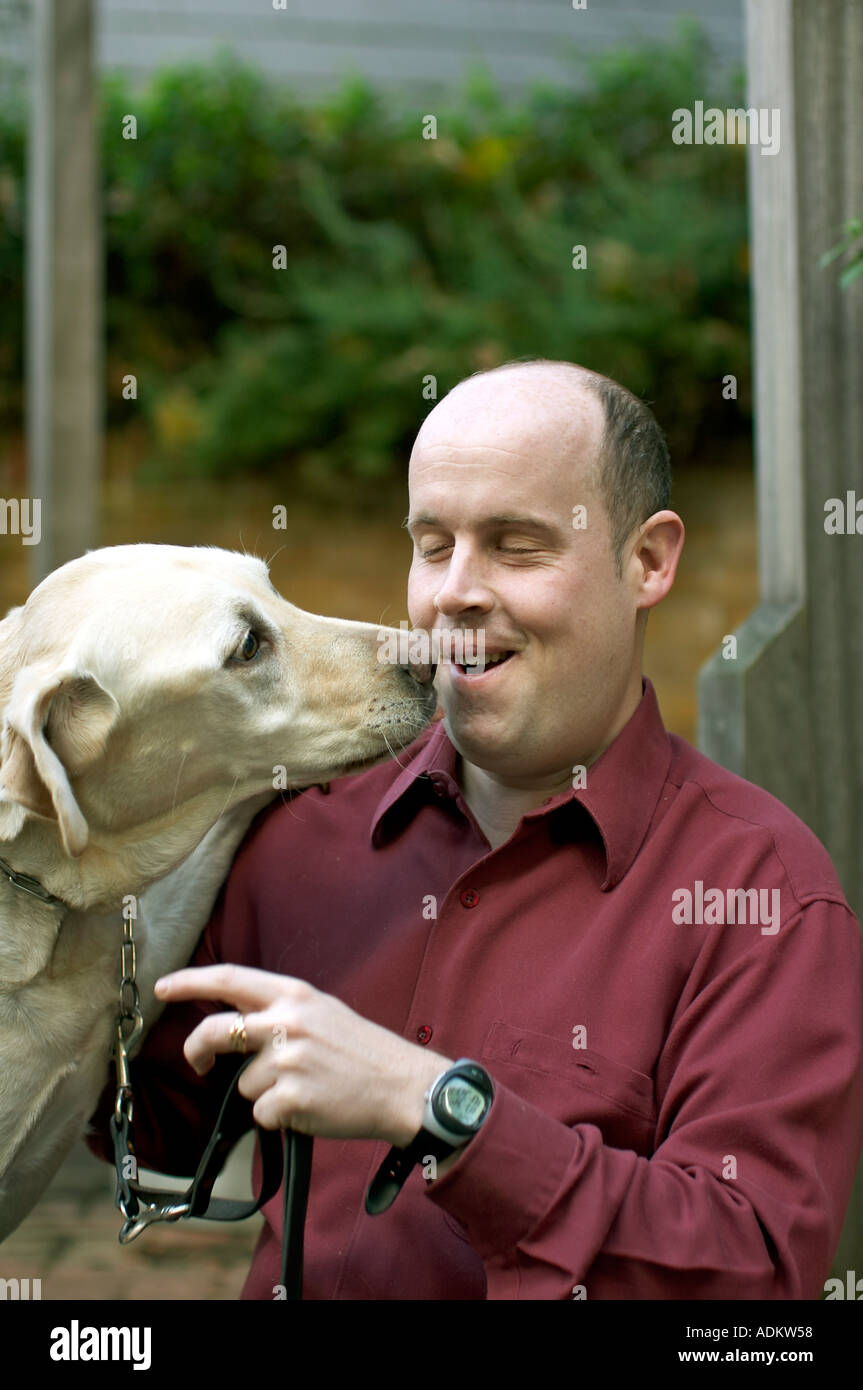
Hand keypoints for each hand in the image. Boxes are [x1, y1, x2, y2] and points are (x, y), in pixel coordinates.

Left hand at [153, 964, 452, 1146]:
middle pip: (215, 1031)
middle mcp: (286, 1022)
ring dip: (265, 1093)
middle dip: (197, 1050)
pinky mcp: (291, 1098)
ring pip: (243, 1084)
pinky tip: (311, 1107)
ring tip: (305, 1088)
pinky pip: (263, 1114)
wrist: (402, 1086)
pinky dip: (281, 1117)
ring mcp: (288, 1060)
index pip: (230, 978)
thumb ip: (279, 1012)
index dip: (190, 982)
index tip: (163, 987)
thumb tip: (234, 1025)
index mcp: (293, 995)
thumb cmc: (361, 1051)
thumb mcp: (321, 1012)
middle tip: (199, 1063)